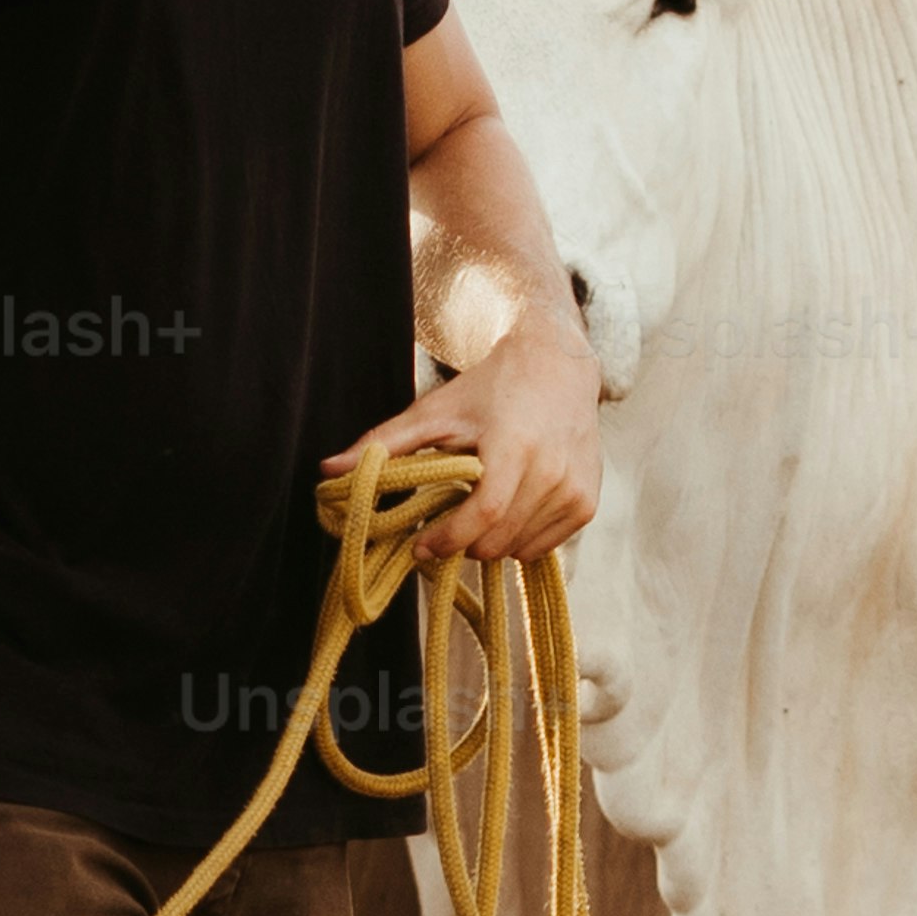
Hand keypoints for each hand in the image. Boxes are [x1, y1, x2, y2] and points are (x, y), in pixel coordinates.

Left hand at [332, 319, 603, 567]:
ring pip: (519, 548)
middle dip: (463, 544)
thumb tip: (328, 472)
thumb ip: (384, 444)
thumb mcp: (435, 411)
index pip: (484, 516)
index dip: (448, 540)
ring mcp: (576, 490)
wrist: (557, 367)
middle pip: (498, 540)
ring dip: (490, 542)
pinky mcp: (588, 502)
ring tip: (477, 508)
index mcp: (516, 448)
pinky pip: (544, 546)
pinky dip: (519, 538)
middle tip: (441, 528)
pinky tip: (508, 507)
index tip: (420, 548)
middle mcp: (553, 472)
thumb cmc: (488, 389)